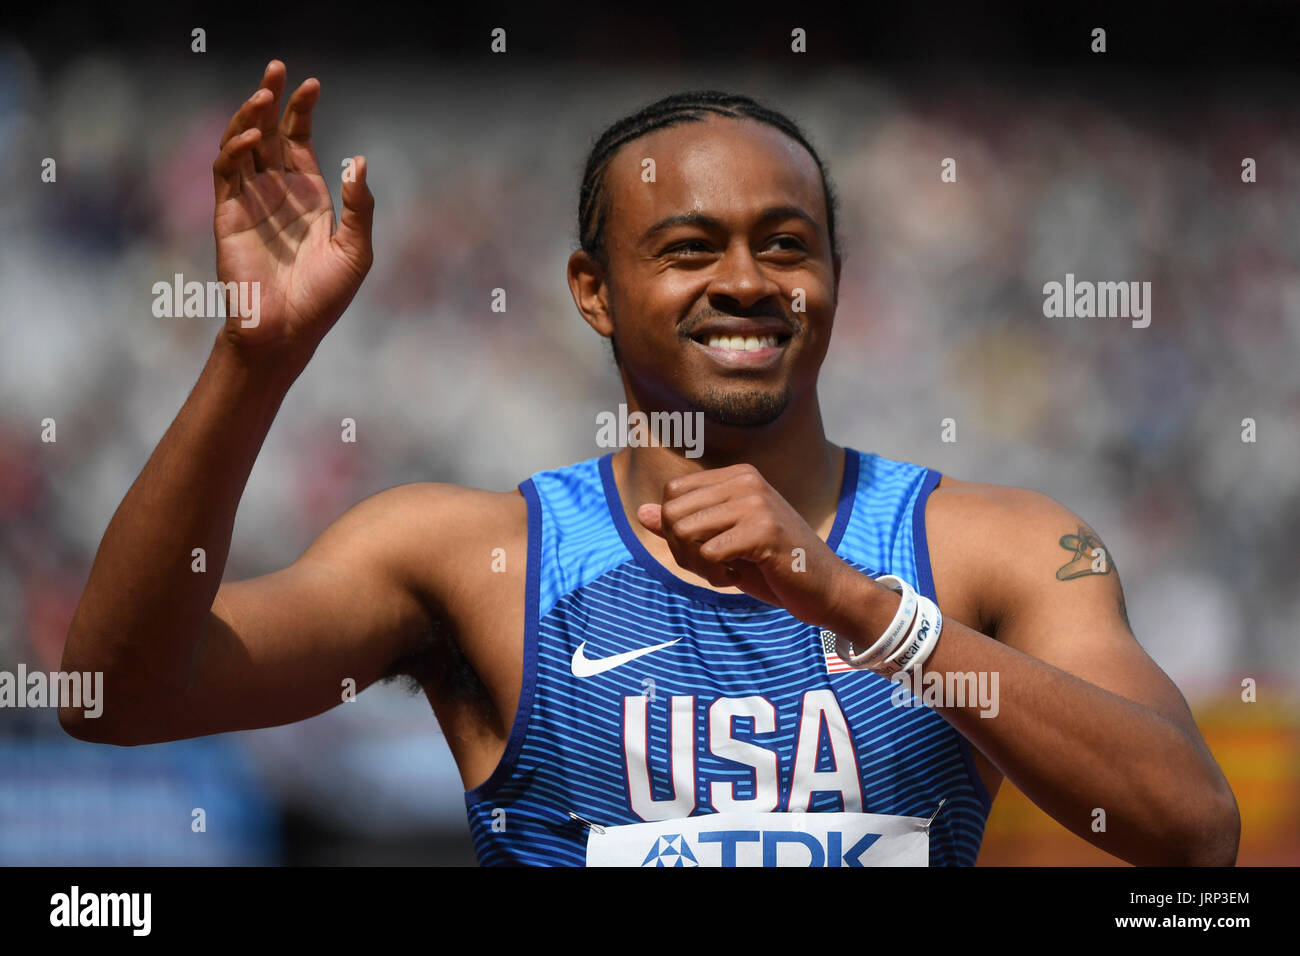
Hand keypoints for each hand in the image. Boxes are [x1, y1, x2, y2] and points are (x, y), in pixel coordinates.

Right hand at [212, 60, 373, 362]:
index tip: (313, 85)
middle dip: (270, 99)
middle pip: (269, 133)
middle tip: (277, 67)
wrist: (288, 330)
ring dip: (250, 118)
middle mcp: (276, 193)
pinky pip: (226, 173)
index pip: (300, 142)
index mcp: (307, 196)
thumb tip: (358, 161)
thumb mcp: (357, 250)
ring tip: (263, 95)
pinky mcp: (227, 215)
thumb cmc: (324, 297)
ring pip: (242, 145)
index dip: (303, 112)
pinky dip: (237, 151)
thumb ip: (360, 207)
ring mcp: (249, 201)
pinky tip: (255, 140)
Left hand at [636, 463, 862, 628]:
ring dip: (696, 564)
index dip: (675, 529)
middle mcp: (747, 481)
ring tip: (723, 572)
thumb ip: (683, 526)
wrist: (824, 589)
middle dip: (681, 549)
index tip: (704, 549)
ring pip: (685, 531)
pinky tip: (737, 578)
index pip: (672, 493)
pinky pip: (708, 553)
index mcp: (738, 476)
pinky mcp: (764, 531)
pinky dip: (714, 575)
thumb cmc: (773, 566)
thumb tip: (641, 512)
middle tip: (711, 567)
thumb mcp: (723, 542)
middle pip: (673, 512)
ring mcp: (757, 503)